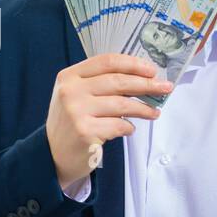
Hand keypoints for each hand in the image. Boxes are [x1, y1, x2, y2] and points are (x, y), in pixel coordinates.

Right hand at [45, 53, 172, 187]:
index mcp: (69, 76)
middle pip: (117, 81)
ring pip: (122, 104)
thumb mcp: (76, 96)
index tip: (152, 70)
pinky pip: (118, 125)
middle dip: (146, 84)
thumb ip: (100, 84)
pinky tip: (129, 128)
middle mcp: (71, 91)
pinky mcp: (85, 132)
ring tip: (154, 112)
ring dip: (144, 108)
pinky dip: (129, 127)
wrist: (52, 155)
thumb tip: (142, 78)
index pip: (107, 62)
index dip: (133, 64)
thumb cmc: (71, 122)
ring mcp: (76, 112)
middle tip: (165, 88)